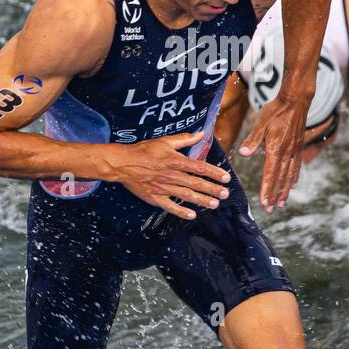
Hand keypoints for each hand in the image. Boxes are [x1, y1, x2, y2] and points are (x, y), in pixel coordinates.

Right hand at [104, 132, 230, 219]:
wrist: (122, 163)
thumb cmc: (144, 150)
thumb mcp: (165, 141)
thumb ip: (185, 139)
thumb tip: (201, 134)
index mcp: (175, 160)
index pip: (199, 167)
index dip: (214, 172)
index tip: (226, 177)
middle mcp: (171, 175)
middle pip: (195, 183)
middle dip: (212, 189)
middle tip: (225, 194)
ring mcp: (163, 187)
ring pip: (186, 195)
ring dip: (201, 200)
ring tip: (214, 204)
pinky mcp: (155, 197)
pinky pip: (169, 206)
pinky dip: (180, 211)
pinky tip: (191, 215)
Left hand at [238, 94, 310, 210]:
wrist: (296, 101)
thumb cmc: (276, 110)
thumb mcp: (260, 123)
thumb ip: (253, 139)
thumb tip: (244, 153)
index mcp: (275, 148)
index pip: (270, 174)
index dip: (267, 189)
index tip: (265, 203)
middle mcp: (287, 153)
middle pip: (280, 179)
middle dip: (275, 196)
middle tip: (271, 209)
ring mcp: (294, 151)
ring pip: (290, 176)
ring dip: (285, 191)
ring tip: (282, 203)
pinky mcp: (298, 148)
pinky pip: (296, 167)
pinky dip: (293, 179)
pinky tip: (293, 185)